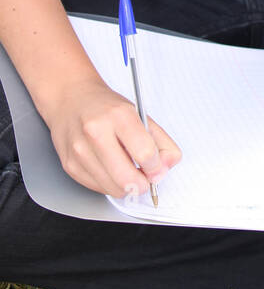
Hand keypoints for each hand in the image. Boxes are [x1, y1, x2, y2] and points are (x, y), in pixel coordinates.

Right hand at [46, 78, 181, 196]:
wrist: (70, 99)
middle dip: (143, 183)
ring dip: (126, 186)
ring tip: (126, 168)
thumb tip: (168, 165)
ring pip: (113, 189)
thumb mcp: (140, 114)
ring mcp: (80, 151)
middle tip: (145, 175)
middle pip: (128, 179)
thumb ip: (161, 141)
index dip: (156, 166)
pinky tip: (109, 168)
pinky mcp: (70, 166)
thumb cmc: (106, 107)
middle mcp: (96, 132)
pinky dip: (109, 184)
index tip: (157, 166)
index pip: (145, 153)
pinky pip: (98, 189)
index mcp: (119, 115)